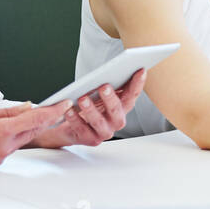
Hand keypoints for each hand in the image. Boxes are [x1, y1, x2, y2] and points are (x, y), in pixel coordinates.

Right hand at [0, 100, 72, 166]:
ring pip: (21, 139)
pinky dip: (10, 137)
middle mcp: (5, 147)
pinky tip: (0, 131)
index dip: (54, 111)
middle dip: (42, 119)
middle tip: (49, 107)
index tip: (65, 104)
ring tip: (17, 117)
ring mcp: (0, 157)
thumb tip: (26, 107)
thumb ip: (7, 111)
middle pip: (32, 130)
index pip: (36, 119)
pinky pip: (9, 147)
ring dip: (24, 128)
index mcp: (3, 131)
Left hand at [30, 69, 147, 148]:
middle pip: (116, 110)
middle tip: (104, 86)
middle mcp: (116, 120)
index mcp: (122, 107)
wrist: (72, 127)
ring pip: (99, 122)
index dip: (138, 83)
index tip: (140, 70)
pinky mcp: (90, 139)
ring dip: (91, 110)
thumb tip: (113, 69)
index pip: (133, 95)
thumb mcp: (100, 94)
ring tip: (82, 99)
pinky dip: (75, 119)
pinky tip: (69, 110)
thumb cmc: (90, 106)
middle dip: (111, 98)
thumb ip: (109, 84)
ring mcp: (104, 132)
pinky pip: (82, 129)